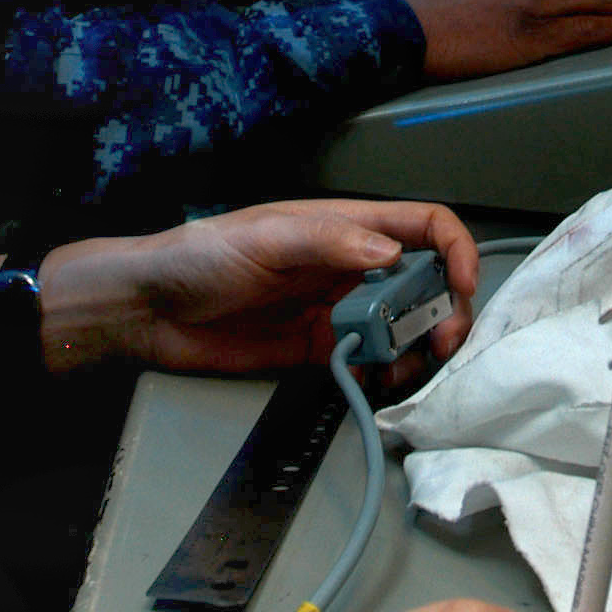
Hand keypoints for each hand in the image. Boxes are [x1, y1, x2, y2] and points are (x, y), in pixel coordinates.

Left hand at [40, 199, 480, 375]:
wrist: (148, 310)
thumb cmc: (202, 255)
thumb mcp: (267, 237)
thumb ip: (329, 242)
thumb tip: (394, 256)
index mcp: (346, 227)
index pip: (423, 226)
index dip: (454, 249)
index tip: (463, 287)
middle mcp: (352, 268)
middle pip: (425, 283)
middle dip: (446, 311)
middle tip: (443, 344)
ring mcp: (337, 312)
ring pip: (403, 328)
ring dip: (420, 348)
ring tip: (412, 370)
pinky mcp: (318, 353)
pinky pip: (368, 365)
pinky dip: (384, 376)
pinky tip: (375, 385)